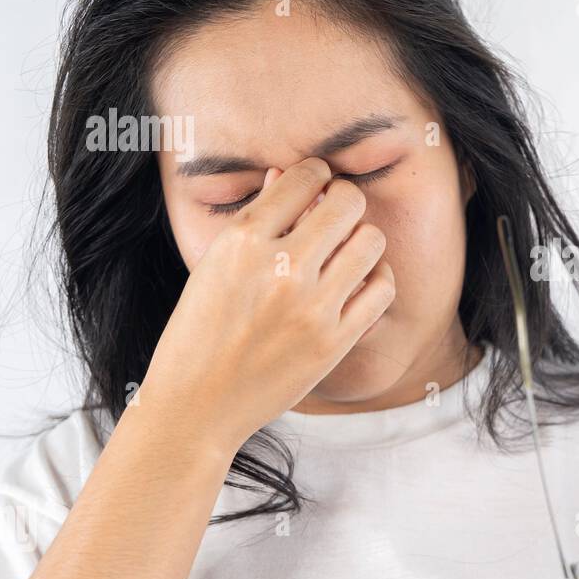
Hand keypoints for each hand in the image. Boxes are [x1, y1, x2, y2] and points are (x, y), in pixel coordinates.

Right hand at [140, 157, 394, 450]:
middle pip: (347, 202)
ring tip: (347, 250)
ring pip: (371, 241)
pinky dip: (377, 278)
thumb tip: (285, 172)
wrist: (196, 406)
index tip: (316, 186)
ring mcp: (311, 305)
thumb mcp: (214, 266)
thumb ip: (256, 219)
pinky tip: (359, 282)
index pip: (303, 177)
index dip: (317, 174)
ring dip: (364, 238)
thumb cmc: (200, 330)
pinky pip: (382, 288)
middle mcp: (280, 267)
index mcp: (242, 241)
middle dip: (346, 200)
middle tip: (337, 215)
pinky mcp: (334, 340)